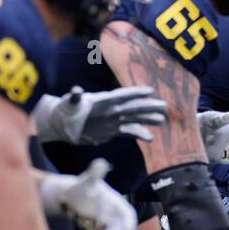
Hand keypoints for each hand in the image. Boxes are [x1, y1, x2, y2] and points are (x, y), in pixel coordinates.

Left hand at [33, 86, 166, 144]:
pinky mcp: (113, 131)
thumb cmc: (65, 110)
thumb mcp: (68, 103)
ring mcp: (114, 120)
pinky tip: (150, 138)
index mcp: (104, 100)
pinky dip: (139, 134)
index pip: (122, 95)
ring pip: (135, 119)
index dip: (136, 93)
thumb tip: (76, 90)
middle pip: (133, 107)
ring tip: (162, 120)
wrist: (64, 125)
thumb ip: (74, 98)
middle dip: (149, 107)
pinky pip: (129, 132)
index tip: (150, 91)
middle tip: (164, 106)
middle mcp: (112, 109)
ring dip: (148, 120)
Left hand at [39, 159, 137, 229]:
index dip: (129, 222)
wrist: (69, 198)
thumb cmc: (81, 187)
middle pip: (121, 226)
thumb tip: (101, 163)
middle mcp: (113, 214)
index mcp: (115, 202)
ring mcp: (106, 224)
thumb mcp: (87, 181)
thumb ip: (95, 174)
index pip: (127, 213)